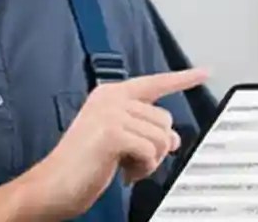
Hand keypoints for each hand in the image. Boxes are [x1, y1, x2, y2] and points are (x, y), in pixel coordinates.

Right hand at [20, 68, 209, 220]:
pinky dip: (143, 169)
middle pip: (164, 120)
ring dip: (149, 162)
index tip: (204, 72)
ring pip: (161, 137)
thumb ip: (144, 133)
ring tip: (124, 168)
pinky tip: (123, 173)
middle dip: (156, 148)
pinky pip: (151, 151)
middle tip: (132, 162)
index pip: (154, 83)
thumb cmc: (82, 166)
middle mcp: (111, 98)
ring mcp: (111, 113)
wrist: (52, 185)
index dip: (182, 79)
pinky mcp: (112, 132)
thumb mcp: (119, 144)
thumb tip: (174, 138)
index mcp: (110, 95)